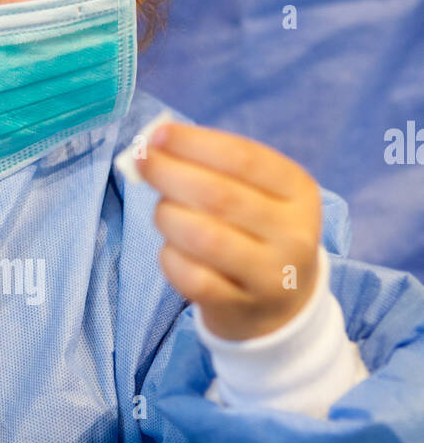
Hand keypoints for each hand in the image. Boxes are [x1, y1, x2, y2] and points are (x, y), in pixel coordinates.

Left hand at [140, 123, 321, 340]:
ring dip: (168, 216)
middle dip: (170, 173)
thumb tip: (157, 142)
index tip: (158, 135)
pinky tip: (170, 247)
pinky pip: (192, 277)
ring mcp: (269, 275)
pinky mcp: (241, 307)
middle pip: (219, 196)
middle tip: (142, 162)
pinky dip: (169, 257)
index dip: (195, 143)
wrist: (279, 305)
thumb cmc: (256, 232)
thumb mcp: (256, 193)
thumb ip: (215, 165)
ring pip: (203, 237)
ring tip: (161, 211)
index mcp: (299, 192)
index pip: (244, 158)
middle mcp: (293, 233)